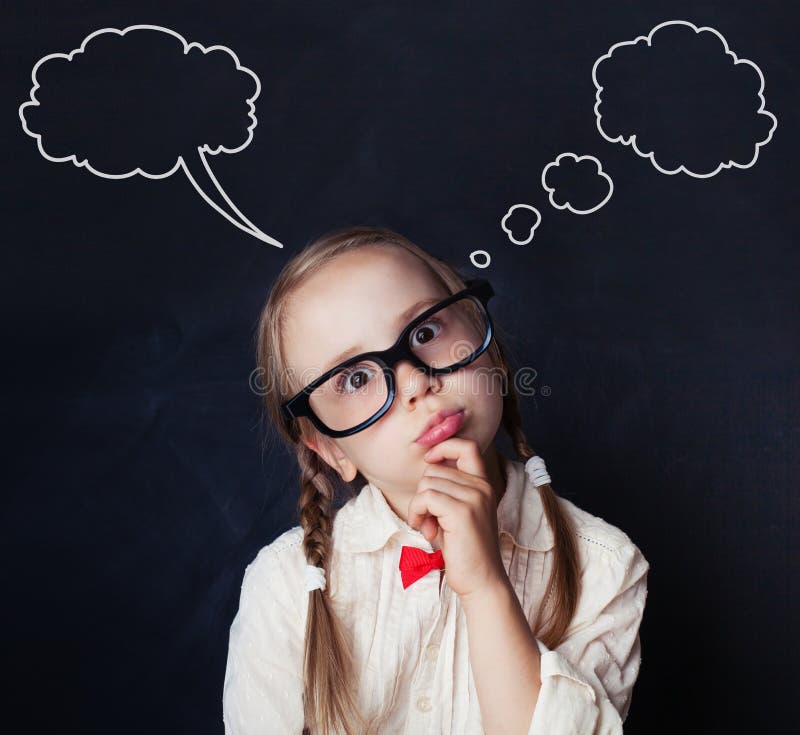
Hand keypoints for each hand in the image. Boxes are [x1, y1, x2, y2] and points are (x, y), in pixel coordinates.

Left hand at [408, 437, 506, 598]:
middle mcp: (481, 487)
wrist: (482, 581)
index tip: (430, 463)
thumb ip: (449, 490)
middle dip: (423, 493)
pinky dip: (417, 512)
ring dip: (418, 506)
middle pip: (434, 469)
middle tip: (429, 518)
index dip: (443, 447)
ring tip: (429, 527)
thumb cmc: (465, 550)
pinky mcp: (462, 513)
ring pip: (426, 483)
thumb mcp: (460, 512)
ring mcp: (474, 498)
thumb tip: (427, 467)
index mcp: (483, 484)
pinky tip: (425, 530)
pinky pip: (425, 498)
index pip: (466, 446)